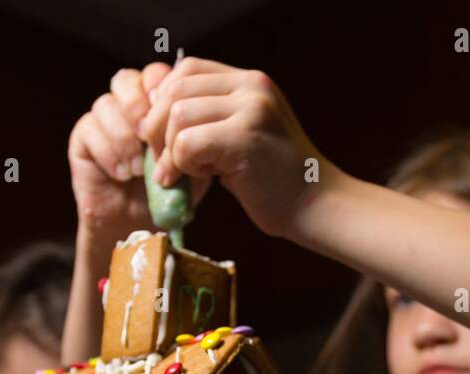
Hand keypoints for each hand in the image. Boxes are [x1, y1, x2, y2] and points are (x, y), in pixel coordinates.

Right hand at [69, 64, 209, 235]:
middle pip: (125, 81)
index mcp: (154, 104)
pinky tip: (123, 175)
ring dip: (124, 138)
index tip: (171, 114)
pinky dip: (108, 154)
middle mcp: (126, 106)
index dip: (160, 88)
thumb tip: (190, 116)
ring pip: (105, 105)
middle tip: (148, 137)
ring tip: (139, 170)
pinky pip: (89, 131)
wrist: (142, 223)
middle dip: (138, 107)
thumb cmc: (169, 190)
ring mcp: (102, 120)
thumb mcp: (190, 162)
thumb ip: (191, 137)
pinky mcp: (82, 139)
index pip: (153, 75)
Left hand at [136, 58, 330, 238]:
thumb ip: (208, 120)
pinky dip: (184, 165)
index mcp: (249, 82)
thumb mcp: (240, 137)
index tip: (162, 138)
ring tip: (185, 174)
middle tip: (164, 164)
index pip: (186, 71)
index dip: (163, 103)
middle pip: (175, 90)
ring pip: (177, 116)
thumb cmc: (274, 181)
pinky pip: (187, 143)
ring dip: (170, 151)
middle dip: (156, 129)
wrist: (315, 206)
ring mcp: (252, 109)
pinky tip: (204, 179)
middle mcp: (251, 86)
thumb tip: (154, 117)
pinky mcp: (246, 137)